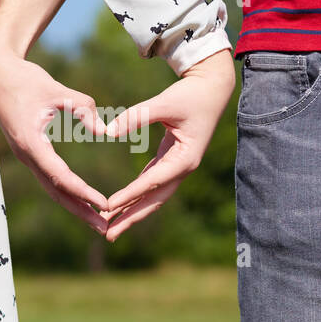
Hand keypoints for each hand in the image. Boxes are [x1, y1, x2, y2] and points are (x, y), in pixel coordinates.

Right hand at [0, 47, 109, 233]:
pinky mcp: (29, 151)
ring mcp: (27, 156)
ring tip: (98, 220)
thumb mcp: (56, 89)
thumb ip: (82, 107)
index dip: (84, 193)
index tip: (105, 204)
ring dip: (75, 206)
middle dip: (81, 211)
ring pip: (52, 188)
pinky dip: (67, 191)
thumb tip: (104, 130)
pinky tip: (81, 199)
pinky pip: (49, 178)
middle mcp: (27, 155)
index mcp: (32, 144)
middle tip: (105, 228)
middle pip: (57, 192)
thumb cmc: (24, 79)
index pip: (61, 177)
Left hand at [102, 49, 235, 241]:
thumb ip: (137, 116)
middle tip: (108, 235)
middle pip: (154, 199)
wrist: (212, 87)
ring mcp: (180, 165)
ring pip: (153, 194)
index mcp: (185, 158)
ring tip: (111, 224)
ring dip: (133, 209)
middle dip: (131, 217)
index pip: (152, 181)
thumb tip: (108, 131)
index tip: (108, 206)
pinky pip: (152, 181)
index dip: (130, 194)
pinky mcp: (173, 158)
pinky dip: (137, 193)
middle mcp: (183, 167)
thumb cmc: (191, 93)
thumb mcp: (165, 102)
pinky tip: (122, 202)